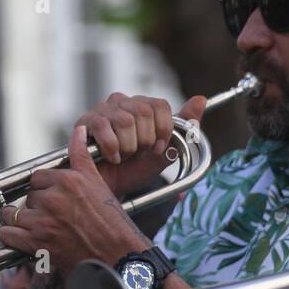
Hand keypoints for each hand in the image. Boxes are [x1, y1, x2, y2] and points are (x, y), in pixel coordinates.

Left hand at [0, 124, 151, 273]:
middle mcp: (54, 197)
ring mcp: (43, 220)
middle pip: (28, 196)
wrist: (117, 256)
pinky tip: (26, 240)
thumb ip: (82, 156)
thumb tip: (79, 130)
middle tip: (51, 219)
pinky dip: (13, 238)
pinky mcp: (36, 242)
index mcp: (69, 180)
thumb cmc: (111, 223)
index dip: (44, 190)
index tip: (52, 201)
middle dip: (35, 207)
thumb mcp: (98, 184)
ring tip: (36, 228)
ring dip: (19, 221)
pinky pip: (7, 234)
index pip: (38, 178)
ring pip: (12, 214)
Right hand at [73, 91, 206, 199]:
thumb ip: (184, 128)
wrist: (108, 189)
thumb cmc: (134, 170)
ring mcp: (104, 109)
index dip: (163, 129)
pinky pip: (105, 128)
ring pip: (126, 121)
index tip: (158, 148)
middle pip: (144, 111)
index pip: (160, 105)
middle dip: (145, 140)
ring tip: (123, 156)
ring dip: (128, 147)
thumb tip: (201, 99)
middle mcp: (123, 103)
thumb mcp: (165, 153)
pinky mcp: (86, 121)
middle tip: (137, 154)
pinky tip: (111, 157)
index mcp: (143, 107)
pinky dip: (112, 148)